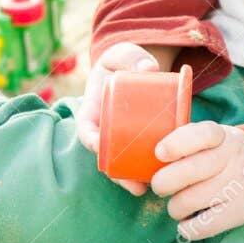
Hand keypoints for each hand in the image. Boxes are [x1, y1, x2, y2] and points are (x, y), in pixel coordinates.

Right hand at [76, 41, 161, 195]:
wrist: (137, 68)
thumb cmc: (124, 61)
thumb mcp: (123, 54)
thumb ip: (131, 56)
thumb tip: (149, 69)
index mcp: (93, 111)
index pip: (86, 129)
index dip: (90, 140)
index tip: (96, 145)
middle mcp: (106, 130)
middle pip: (106, 155)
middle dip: (115, 172)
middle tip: (130, 181)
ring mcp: (123, 138)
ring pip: (123, 162)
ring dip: (130, 178)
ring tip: (143, 188)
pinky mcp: (142, 141)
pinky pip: (141, 158)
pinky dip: (147, 169)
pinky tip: (157, 180)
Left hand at [150, 120, 243, 240]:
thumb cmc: (220, 153)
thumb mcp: (210, 138)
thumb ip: (182, 144)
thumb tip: (139, 165)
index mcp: (220, 136)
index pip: (201, 134)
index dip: (177, 144)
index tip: (159, 153)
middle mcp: (230, 158)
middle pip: (188, 171)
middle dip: (163, 182)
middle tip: (160, 186)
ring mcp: (237, 186)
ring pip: (188, 201)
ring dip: (175, 206)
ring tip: (180, 202)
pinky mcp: (240, 212)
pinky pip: (202, 226)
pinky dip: (187, 228)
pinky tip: (188, 220)